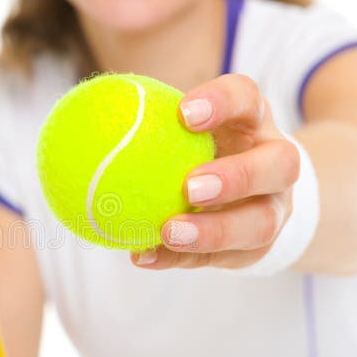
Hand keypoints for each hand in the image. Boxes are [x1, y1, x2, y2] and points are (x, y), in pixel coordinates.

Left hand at [132, 74, 300, 269]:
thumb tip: (77, 122)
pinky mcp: (260, 246)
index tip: (183, 113)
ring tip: (170, 232)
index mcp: (253, 120)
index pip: (247, 98)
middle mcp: (276, 161)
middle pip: (279, 164)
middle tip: (190, 187)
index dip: (222, 102)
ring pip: (261, 222)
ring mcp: (275, 206)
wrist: (247, 193)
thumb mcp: (180, 128)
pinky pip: (224, 257)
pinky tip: (145, 256)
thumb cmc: (199, 148)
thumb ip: (144, 124)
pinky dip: (183, 257)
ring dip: (214, 230)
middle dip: (237, 176)